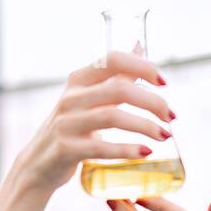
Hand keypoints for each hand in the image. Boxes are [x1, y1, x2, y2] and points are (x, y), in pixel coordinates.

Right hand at [13, 50, 174, 194]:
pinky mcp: (66, 149)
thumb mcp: (89, 98)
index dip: (142, 67)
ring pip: (113, 116)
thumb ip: (115, 76)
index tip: (164, 82)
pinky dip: (127, 149)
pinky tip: (145, 152)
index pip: (112, 59)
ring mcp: (66, 123)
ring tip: (165, 135)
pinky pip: (101, 147)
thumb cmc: (71, 128)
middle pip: (119, 90)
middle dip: (152, 102)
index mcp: (78, 80)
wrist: (39, 164)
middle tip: (171, 116)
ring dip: (145, 126)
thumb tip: (140, 46)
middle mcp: (70, 97)